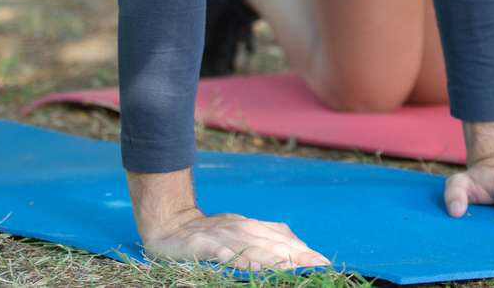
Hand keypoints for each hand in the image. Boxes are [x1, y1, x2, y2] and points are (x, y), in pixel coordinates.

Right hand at [141, 210, 329, 271]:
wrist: (169, 225)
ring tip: (295, 267)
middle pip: (273, 242)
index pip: (282, 237)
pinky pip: (225, 253)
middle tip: (319, 265)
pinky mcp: (204, 245)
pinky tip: (255, 268)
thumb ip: (263, 238)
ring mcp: (222, 235)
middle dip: (298, 254)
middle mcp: (240, 228)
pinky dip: (241, 260)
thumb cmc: (209, 234)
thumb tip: (295, 249)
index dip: (303, 249)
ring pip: (253, 247)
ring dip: (276, 257)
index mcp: (250, 226)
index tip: (324, 262)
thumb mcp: (239, 232)